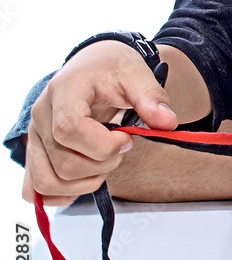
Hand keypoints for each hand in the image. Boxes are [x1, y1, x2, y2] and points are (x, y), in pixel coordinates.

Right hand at [23, 41, 177, 205]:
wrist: (94, 66)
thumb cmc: (111, 68)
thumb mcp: (136, 74)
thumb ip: (152, 97)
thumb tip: (168, 123)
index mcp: (63, 92)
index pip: (69, 130)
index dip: (103, 145)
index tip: (127, 138)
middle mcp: (41, 116)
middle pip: (63, 163)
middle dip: (102, 165)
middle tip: (121, 148)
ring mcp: (34, 137)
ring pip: (48, 182)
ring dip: (84, 183)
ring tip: (105, 162)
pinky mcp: (35, 153)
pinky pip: (36, 189)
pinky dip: (62, 193)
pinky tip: (86, 177)